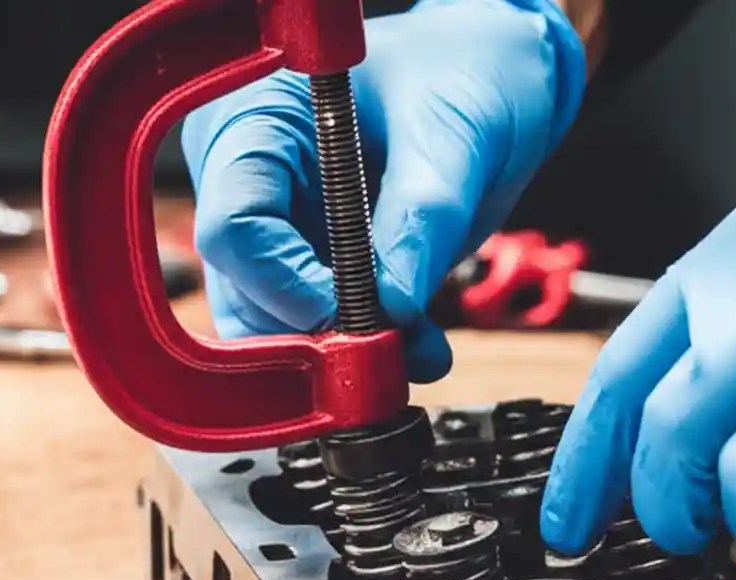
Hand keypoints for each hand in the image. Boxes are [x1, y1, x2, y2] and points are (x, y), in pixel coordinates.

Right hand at [181, 0, 587, 381]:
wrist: (501, 79)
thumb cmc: (467, 70)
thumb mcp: (456, 132)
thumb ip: (423, 216)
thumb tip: (393, 305)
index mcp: (254, 121)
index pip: (234, 227)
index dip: (287, 284)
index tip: (358, 314)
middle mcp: (251, 180)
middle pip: (246, 289)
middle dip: (316, 334)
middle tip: (391, 351)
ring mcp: (282, 226)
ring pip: (278, 324)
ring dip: (347, 352)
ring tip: (418, 349)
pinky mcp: (318, 263)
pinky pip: (322, 327)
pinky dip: (369, 348)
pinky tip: (419, 346)